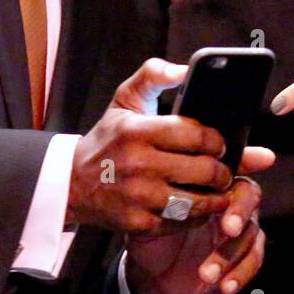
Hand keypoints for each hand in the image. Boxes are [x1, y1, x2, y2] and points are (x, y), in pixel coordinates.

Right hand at [68, 58, 239, 234]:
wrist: (72, 183)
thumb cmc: (107, 139)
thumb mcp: (124, 99)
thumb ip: (154, 75)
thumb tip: (185, 70)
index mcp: (137, 131)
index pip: (197, 135)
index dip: (217, 141)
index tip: (219, 144)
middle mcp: (137, 164)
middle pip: (204, 170)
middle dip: (221, 170)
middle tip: (221, 169)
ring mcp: (138, 197)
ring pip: (199, 201)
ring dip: (215, 197)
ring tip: (216, 190)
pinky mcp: (139, 223)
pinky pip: (183, 222)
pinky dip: (196, 216)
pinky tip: (195, 206)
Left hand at [125, 152, 272, 293]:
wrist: (152, 269)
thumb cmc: (152, 228)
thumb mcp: (153, 210)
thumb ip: (166, 193)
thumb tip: (173, 166)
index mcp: (209, 181)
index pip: (231, 167)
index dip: (243, 168)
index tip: (236, 188)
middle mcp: (229, 199)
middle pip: (250, 195)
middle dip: (240, 212)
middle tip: (229, 228)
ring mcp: (239, 226)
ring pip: (250, 233)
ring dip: (230, 255)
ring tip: (206, 274)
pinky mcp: (242, 253)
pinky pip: (253, 260)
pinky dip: (241, 274)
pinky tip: (225, 286)